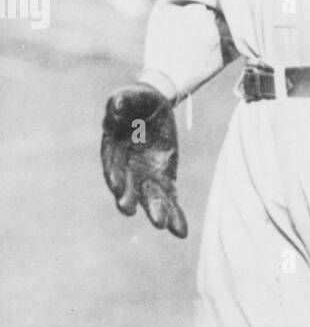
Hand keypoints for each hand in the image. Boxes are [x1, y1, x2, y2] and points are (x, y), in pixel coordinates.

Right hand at [101, 84, 187, 237]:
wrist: (154, 107)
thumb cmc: (137, 100)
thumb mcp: (130, 95)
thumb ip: (122, 100)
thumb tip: (116, 105)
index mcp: (113, 150)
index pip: (112, 165)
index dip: (113, 174)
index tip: (115, 185)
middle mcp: (127, 170)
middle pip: (128, 187)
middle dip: (129, 198)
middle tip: (129, 210)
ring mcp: (146, 178)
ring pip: (151, 198)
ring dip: (156, 212)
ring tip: (163, 225)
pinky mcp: (164, 181)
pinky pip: (170, 200)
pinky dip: (176, 215)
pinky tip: (181, 231)